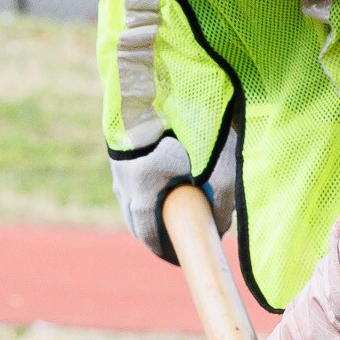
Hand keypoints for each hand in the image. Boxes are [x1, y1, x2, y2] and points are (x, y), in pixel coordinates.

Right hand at [111, 130, 235, 264]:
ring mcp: (117, 165)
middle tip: (182, 237)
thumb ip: (222, 201)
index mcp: (141, 193)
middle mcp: (122, 182)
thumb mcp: (218, 165)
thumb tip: (220, 227)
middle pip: (137, 222)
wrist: (154, 80)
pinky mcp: (118, 148)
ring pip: (132, 199)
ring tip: (177, 207)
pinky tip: (166, 177)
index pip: (149, 237)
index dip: (167, 252)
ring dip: (152, 208)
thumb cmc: (188, 123)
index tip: (183, 259)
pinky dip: (148, 187)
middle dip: (159, 233)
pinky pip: (131, 179)